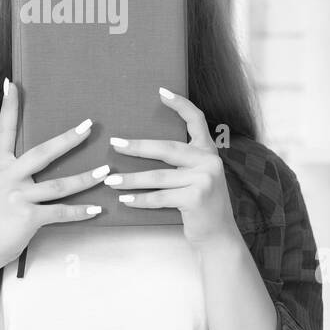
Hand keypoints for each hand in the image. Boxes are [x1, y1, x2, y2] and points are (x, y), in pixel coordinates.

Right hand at [0, 77, 110, 275]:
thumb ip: (11, 171)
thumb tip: (32, 158)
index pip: (4, 131)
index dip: (9, 107)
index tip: (12, 84)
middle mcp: (7, 177)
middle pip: (43, 153)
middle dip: (68, 139)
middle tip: (88, 126)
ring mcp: (18, 198)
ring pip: (59, 185)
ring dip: (85, 178)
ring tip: (105, 171)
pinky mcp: (28, 218)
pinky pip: (60, 213)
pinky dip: (80, 212)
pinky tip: (96, 210)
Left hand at [107, 87, 238, 249]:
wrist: (218, 237)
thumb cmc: (200, 206)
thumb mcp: (197, 178)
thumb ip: (183, 163)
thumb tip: (143, 148)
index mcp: (208, 152)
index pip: (197, 120)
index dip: (180, 104)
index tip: (161, 92)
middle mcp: (209, 162)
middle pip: (167, 148)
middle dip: (138, 147)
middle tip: (115, 144)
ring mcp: (205, 179)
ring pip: (158, 176)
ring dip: (131, 179)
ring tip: (111, 180)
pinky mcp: (196, 198)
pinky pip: (160, 197)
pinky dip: (140, 199)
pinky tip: (125, 200)